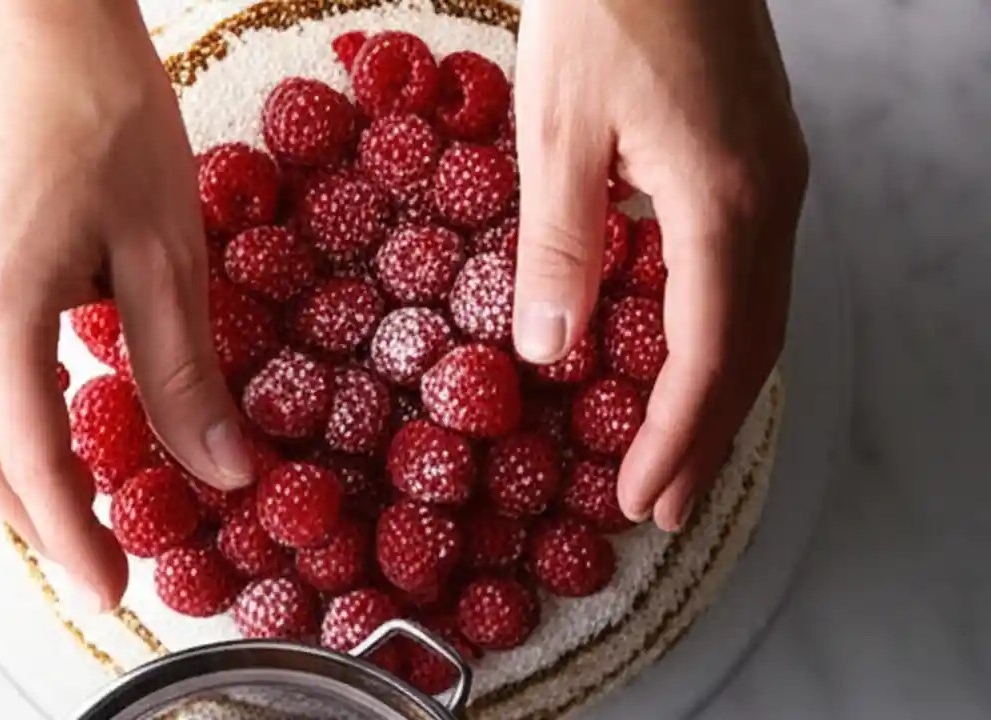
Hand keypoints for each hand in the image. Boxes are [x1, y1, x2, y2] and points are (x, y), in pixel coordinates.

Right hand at [0, 0, 251, 609]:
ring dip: (25, 477)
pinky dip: (11, 425)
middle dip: (46, 521)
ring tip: (90, 509)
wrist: (39, 19)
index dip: (76, 538)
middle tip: (112, 559)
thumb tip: (226, 469)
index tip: (117, 588)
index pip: (32, 465)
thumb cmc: (104, 114)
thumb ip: (186, 371)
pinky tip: (61, 424)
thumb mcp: (166, 251)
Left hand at [513, 0, 807, 530]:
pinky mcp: (754, 159)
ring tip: (673, 449)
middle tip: (661, 503)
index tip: (637, 496)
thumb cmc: (606, 3)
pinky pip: (744, 271)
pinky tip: (674, 350)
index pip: (707, 354)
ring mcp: (772, 177)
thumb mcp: (557, 131)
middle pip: (748, 349)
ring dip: (714, 390)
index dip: (673, 436)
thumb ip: (558, 246)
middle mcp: (768, 200)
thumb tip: (548, 350)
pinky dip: (712, 332)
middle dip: (704, 435)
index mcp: (723, 203)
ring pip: (754, 314)